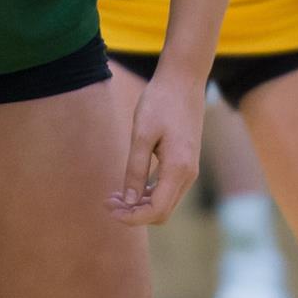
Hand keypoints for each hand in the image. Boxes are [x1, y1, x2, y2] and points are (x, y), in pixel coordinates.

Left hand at [107, 65, 204, 225]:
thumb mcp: (141, 134)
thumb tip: (128, 200)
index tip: (108, 209)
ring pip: (165, 202)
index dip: (131, 217)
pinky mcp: (186, 161)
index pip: (156, 211)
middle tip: (107, 202)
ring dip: (140, 204)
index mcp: (178, 169)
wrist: (183, 79)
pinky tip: (131, 185)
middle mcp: (188, 174)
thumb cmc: (160, 102)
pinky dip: (149, 193)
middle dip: (134, 213)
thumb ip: (135, 169)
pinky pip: (168, 188)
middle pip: (161, 212)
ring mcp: (189, 169)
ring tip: (114, 196)